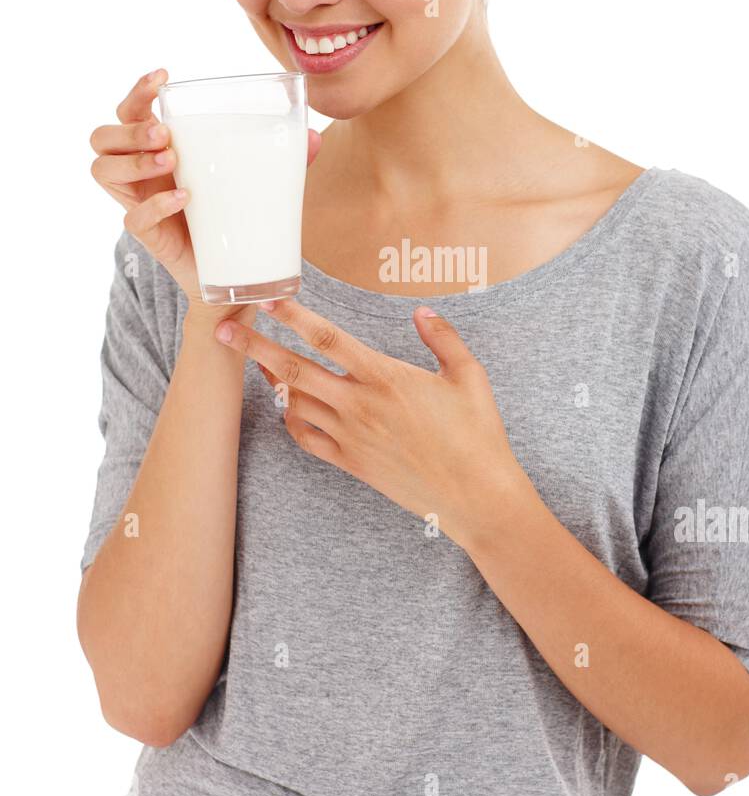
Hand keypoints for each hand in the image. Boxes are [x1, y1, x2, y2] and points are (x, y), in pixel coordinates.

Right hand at [90, 68, 321, 326]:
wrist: (234, 275)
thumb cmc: (237, 215)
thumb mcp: (257, 180)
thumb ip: (282, 158)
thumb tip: (312, 135)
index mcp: (158, 148)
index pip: (129, 111)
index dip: (137, 92)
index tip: (163, 77)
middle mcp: (140, 172)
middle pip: (102, 136)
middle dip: (130, 128)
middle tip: (165, 134)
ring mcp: (139, 202)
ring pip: (102, 169)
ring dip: (134, 159)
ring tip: (171, 160)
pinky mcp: (148, 236)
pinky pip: (133, 218)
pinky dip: (156, 205)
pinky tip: (184, 199)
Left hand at [212, 297, 523, 543]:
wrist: (476, 495)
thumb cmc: (478, 434)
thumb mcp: (469, 376)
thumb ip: (443, 338)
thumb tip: (423, 312)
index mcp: (386, 377)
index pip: (328, 339)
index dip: (293, 316)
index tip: (266, 300)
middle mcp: (360, 405)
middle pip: (295, 369)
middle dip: (254, 348)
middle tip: (223, 332)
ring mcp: (352, 437)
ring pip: (295, 403)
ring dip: (272, 382)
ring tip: (255, 364)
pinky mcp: (352, 464)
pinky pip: (307, 439)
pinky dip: (291, 420)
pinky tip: (287, 407)